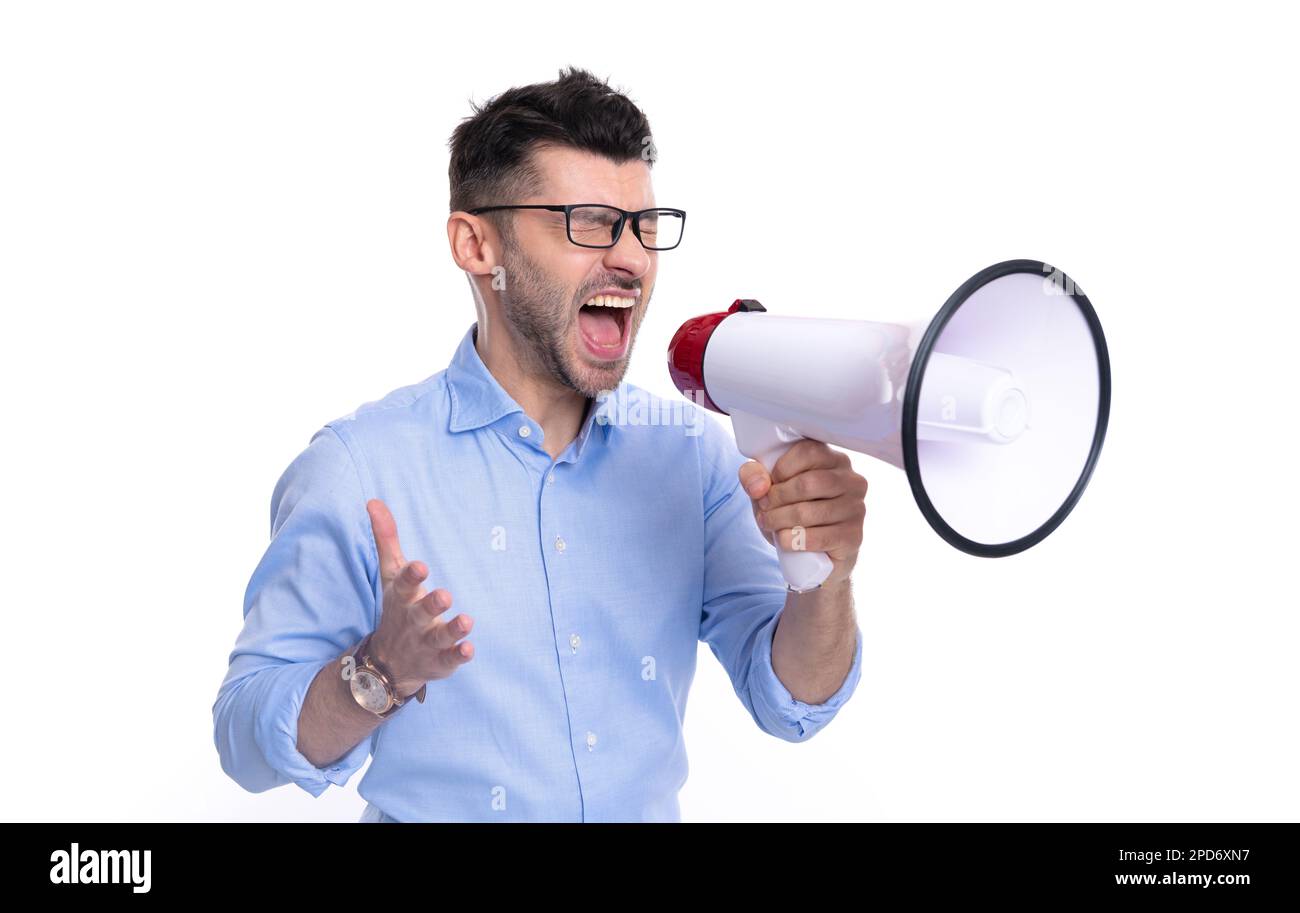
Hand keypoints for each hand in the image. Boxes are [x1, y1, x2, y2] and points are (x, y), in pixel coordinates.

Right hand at [365, 498, 473, 697]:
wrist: (389, 663)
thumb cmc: (398, 607)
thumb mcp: (391, 574)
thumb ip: (387, 539)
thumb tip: (373, 501)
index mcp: (403, 597)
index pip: (404, 584)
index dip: (411, 576)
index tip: (421, 566)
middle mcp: (413, 620)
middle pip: (421, 611)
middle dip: (432, 604)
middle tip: (445, 595)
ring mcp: (426, 642)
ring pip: (439, 636)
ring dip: (453, 629)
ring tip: (467, 621)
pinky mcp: (439, 661)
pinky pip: (449, 659)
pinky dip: (458, 655)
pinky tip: (470, 648)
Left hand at [739, 440, 867, 587]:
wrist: (814, 556)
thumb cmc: (791, 512)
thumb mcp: (768, 489)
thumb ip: (754, 475)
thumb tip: (758, 486)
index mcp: (834, 459)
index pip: (808, 451)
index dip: (781, 468)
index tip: (770, 483)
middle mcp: (852, 480)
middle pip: (808, 483)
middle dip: (777, 497)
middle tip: (764, 507)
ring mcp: (856, 509)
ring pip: (809, 512)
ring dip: (779, 520)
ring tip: (769, 523)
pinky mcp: (853, 536)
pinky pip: (818, 537)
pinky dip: (793, 540)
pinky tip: (784, 540)